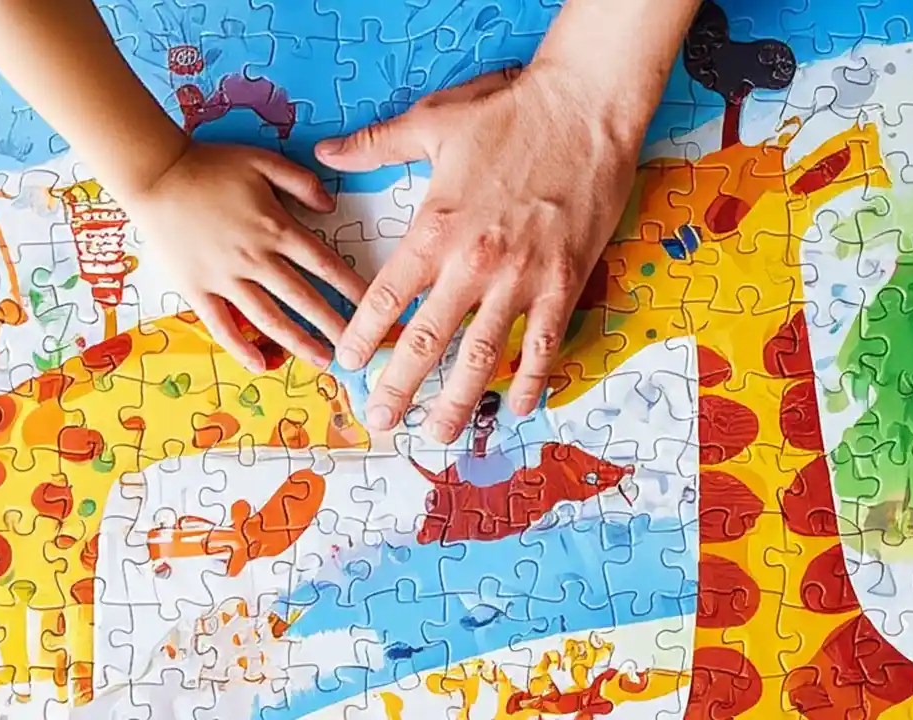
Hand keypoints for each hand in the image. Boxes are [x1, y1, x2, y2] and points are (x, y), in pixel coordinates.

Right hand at [125, 141, 367, 372]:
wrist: (156, 175)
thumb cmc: (210, 166)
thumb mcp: (263, 160)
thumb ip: (301, 182)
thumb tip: (331, 207)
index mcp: (276, 227)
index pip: (324, 264)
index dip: (352, 287)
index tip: (374, 306)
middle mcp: (255, 259)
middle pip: (304, 299)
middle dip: (334, 325)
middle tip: (358, 348)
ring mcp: (225, 278)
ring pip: (269, 318)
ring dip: (298, 342)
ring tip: (323, 361)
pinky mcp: (197, 290)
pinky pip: (221, 326)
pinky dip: (240, 348)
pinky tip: (260, 365)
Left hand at [315, 64, 644, 442]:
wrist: (585, 106)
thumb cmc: (509, 111)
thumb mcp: (432, 122)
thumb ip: (376, 146)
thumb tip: (327, 150)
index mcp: (435, 228)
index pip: (386, 297)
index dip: (363, 336)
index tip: (347, 364)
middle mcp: (473, 262)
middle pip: (427, 341)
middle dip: (400, 387)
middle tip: (381, 421)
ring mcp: (522, 277)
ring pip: (484, 355)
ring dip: (459, 400)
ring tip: (439, 433)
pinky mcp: (565, 281)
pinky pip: (545, 343)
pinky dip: (532, 379)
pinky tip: (518, 407)